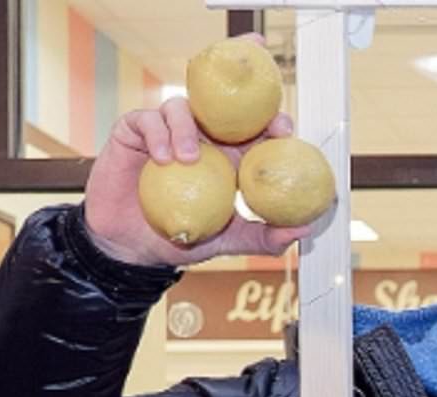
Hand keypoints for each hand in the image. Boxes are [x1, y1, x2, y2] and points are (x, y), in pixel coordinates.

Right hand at [82, 36, 311, 268]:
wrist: (132, 247)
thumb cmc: (182, 238)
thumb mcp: (229, 241)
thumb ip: (264, 237)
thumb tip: (304, 231)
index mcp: (226, 157)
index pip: (251, 131)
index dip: (269, 124)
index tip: (284, 132)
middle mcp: (199, 139)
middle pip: (219, 109)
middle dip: (238, 109)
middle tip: (250, 127)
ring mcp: (165, 133)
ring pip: (181, 109)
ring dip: (187, 127)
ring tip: (189, 158)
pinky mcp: (133, 133)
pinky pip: (146, 121)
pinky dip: (157, 135)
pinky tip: (162, 158)